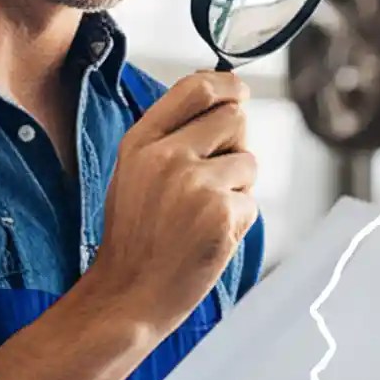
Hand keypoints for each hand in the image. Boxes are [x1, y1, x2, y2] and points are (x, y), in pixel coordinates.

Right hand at [0, 72, 255, 379]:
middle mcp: (167, 156)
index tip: (240, 91)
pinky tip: (208, 237)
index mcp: (142, 141)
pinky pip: (251, 201)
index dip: (227, 85)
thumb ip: (172, 134)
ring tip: (202, 214)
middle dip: (235, 143)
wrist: (128, 294)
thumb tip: (226, 97)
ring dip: (237, 186)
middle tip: (211, 179)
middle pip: (235, 117)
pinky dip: (238, 220)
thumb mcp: (135, 171)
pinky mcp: (222, 213)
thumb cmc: (137, 234)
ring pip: (249, 161)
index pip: (196, 88)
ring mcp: (196, 184)